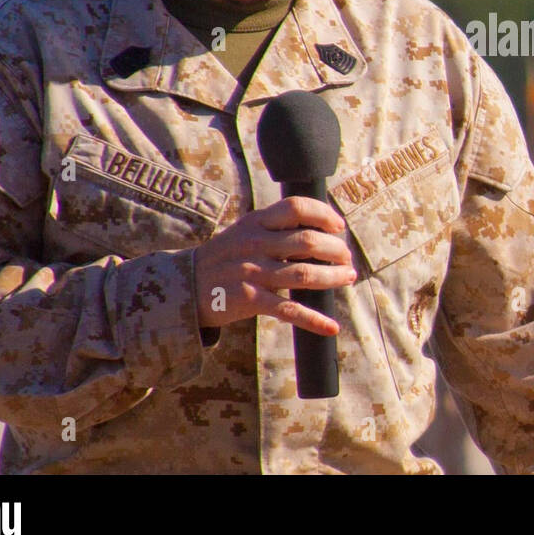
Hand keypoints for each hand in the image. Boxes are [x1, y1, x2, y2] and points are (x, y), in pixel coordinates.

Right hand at [193, 196, 355, 334]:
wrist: (185, 287)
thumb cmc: (224, 257)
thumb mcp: (243, 231)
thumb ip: (275, 226)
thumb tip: (321, 229)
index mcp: (255, 222)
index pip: (296, 207)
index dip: (324, 214)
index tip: (338, 227)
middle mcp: (254, 244)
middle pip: (308, 241)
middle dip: (336, 250)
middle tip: (347, 258)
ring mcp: (252, 272)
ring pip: (305, 274)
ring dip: (333, 278)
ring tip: (348, 278)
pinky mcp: (249, 300)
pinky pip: (289, 310)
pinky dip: (314, 319)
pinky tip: (331, 326)